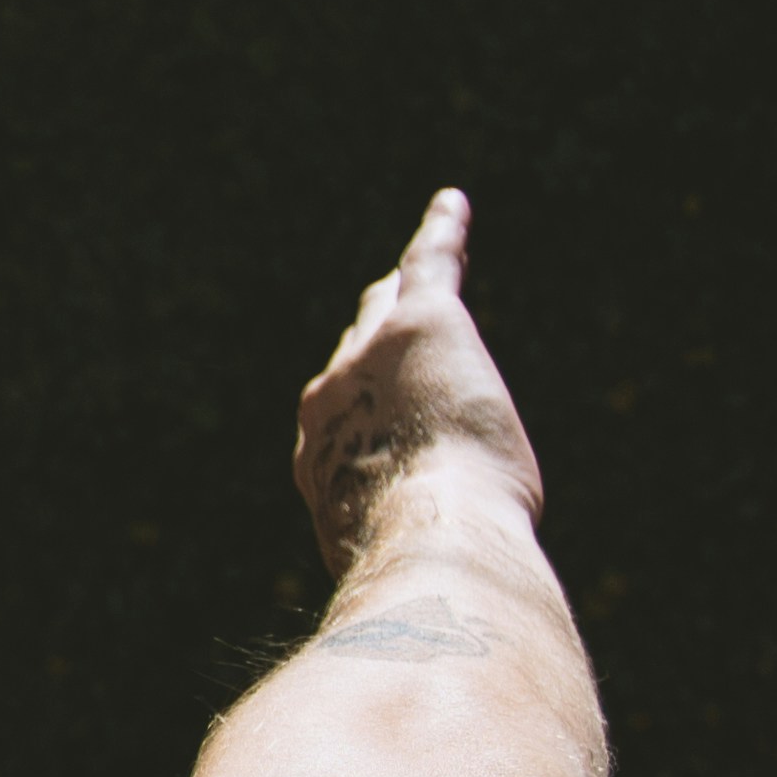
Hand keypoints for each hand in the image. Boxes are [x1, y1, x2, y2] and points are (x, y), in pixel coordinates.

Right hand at [291, 188, 543, 569]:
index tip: (383, 418)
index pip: (342, 417)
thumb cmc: (429, 565)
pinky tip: (454, 206)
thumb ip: (404, 539)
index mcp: (322, 460)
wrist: (433, 537)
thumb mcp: (406, 560)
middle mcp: (331, 400)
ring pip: (385, 306)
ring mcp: (371, 356)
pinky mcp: (423, 321)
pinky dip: (441, 233)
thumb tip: (431, 570)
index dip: (367, 411)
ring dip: (404, 287)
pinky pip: (430, 262)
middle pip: (354, 350)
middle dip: (371, 337)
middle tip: (389, 316)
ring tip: (426, 259)